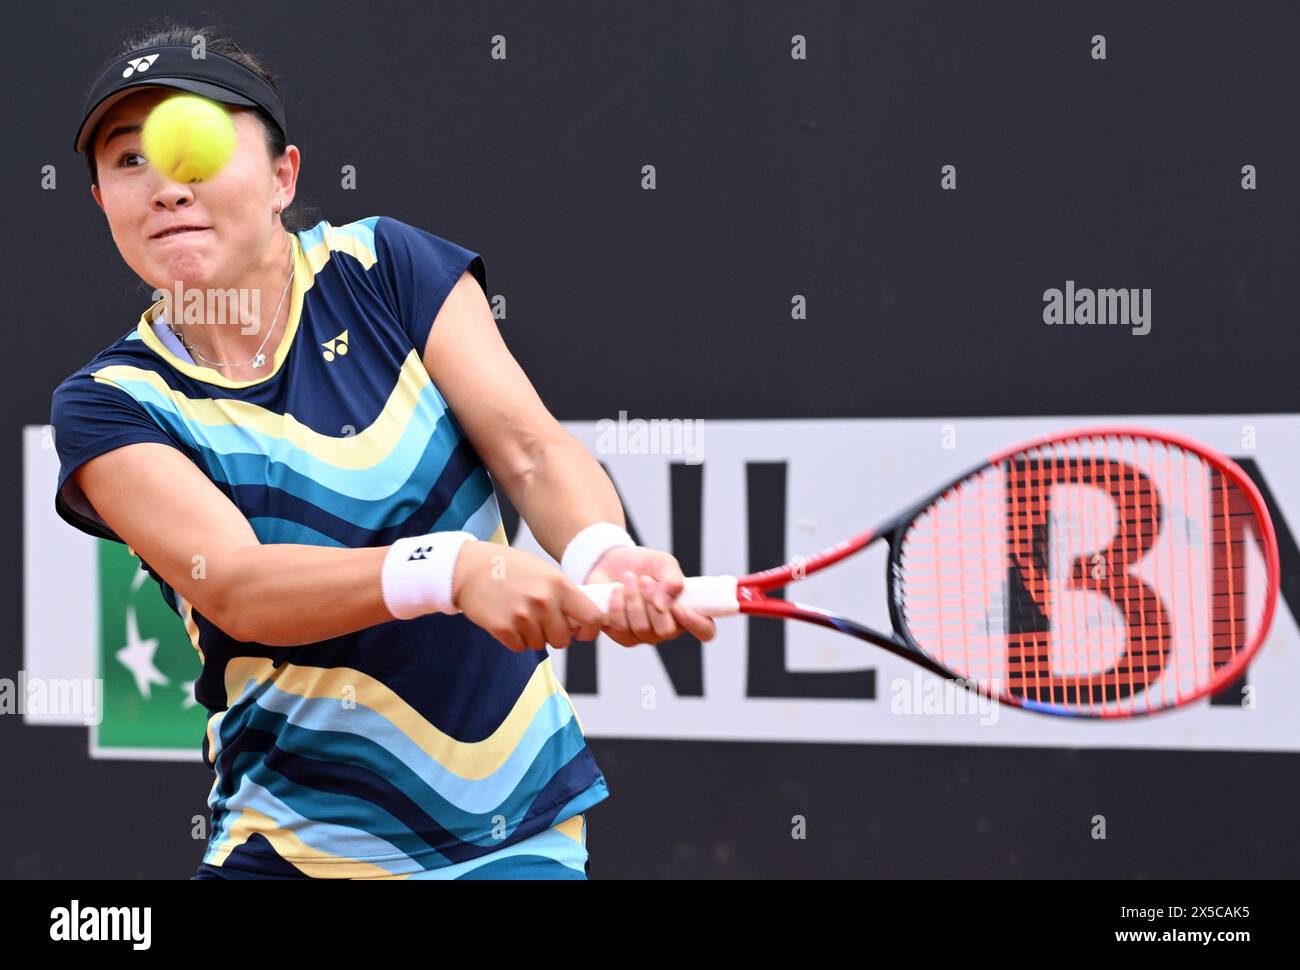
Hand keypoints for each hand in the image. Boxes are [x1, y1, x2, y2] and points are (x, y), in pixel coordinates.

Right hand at [452, 542, 604, 650]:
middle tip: (540, 621)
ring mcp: (522, 616)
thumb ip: (566, 595)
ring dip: (532, 635)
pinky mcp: (503, 628)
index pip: (592, 617)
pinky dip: (514, 638)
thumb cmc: (511, 569)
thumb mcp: (545, 572)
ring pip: (540, 645)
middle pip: (563, 640)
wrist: (470, 568)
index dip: (588, 629)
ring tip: (519, 614)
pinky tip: (506, 619)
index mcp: (559, 584)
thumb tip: (585, 623)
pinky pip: (519, 647)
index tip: (580, 631)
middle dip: (554, 635)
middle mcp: (543, 601)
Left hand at [586, 546, 716, 646]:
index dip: (696, 624)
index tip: (678, 606)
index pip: (705, 630)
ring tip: (628, 578)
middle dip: (652, 602)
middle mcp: (669, 627)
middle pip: (666, 631)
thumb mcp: (663, 563)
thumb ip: (672, 580)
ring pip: (642, 629)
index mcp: (687, 611)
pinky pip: (621, 628)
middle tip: (644, 579)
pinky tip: (616, 590)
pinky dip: (617, 605)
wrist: (612, 562)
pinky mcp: (622, 635)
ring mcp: (645, 635)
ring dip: (633, 599)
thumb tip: (663, 605)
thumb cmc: (643, 564)